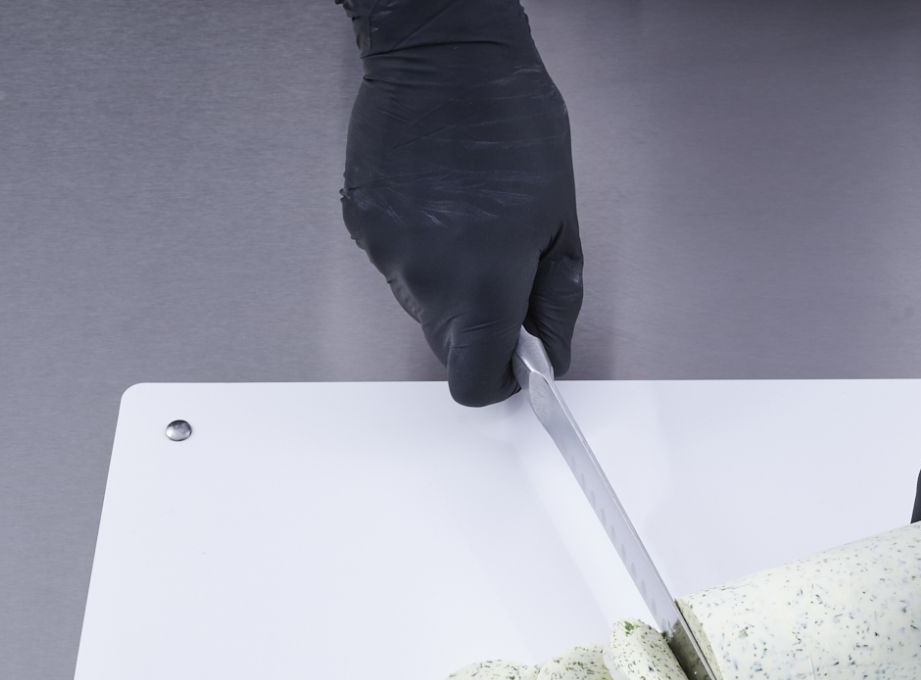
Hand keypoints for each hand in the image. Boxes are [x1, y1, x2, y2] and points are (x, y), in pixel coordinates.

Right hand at [339, 0, 582, 405]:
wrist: (443, 54)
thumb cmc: (512, 122)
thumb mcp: (560, 217)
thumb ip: (554, 298)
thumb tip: (548, 353)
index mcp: (483, 284)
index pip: (474, 383)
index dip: (500, 378)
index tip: (518, 357)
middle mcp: (424, 279)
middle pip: (448, 344)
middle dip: (481, 323)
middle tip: (507, 267)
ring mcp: (385, 253)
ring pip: (422, 304)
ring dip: (451, 282)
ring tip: (473, 219)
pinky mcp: (361, 225)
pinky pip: (397, 264)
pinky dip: (422, 248)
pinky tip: (440, 200)